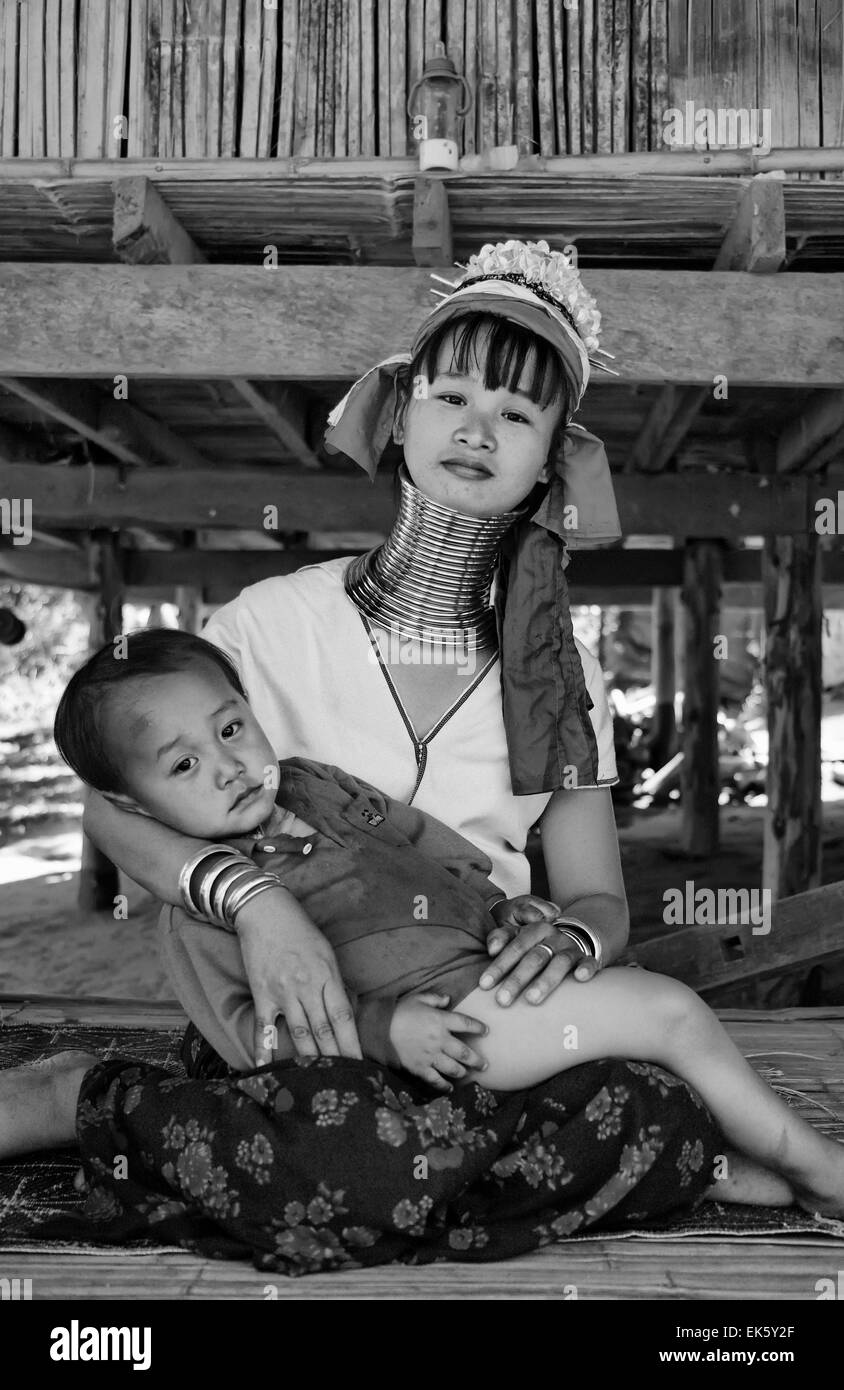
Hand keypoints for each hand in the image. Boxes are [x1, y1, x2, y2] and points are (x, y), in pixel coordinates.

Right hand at [236, 887, 361, 1066]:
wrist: (265, 912)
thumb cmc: (301, 931)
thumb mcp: (327, 953)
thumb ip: (334, 983)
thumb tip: (341, 1012)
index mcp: (327, 976)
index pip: (343, 1018)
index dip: (352, 1044)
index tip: (360, 1065)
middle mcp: (307, 987)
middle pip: (324, 1031)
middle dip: (335, 1058)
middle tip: (344, 1082)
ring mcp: (283, 993)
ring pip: (299, 1033)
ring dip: (309, 1060)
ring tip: (317, 1083)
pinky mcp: (262, 995)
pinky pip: (264, 1028)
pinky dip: (264, 1050)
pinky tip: (266, 1069)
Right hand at [389, 993, 487, 1091]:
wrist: (380, 1029)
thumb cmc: (399, 1011)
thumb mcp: (418, 998)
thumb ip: (435, 999)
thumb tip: (448, 999)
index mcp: (440, 1020)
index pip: (466, 1024)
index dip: (478, 1027)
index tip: (486, 1031)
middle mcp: (439, 1040)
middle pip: (465, 1053)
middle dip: (477, 1060)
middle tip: (484, 1065)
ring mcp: (430, 1056)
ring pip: (454, 1068)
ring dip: (463, 1072)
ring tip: (467, 1074)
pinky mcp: (420, 1068)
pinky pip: (436, 1080)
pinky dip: (444, 1086)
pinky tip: (449, 1088)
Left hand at [481, 902, 599, 1005]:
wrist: (572, 939)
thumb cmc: (536, 945)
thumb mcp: (518, 937)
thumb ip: (501, 938)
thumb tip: (490, 948)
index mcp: (533, 930)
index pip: (514, 947)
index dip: (498, 966)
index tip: (484, 985)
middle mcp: (553, 937)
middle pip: (534, 958)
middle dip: (517, 979)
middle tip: (502, 1000)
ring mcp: (570, 948)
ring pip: (559, 963)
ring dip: (545, 981)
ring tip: (531, 999)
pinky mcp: (587, 959)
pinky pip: (589, 962)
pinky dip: (586, 969)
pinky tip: (579, 978)